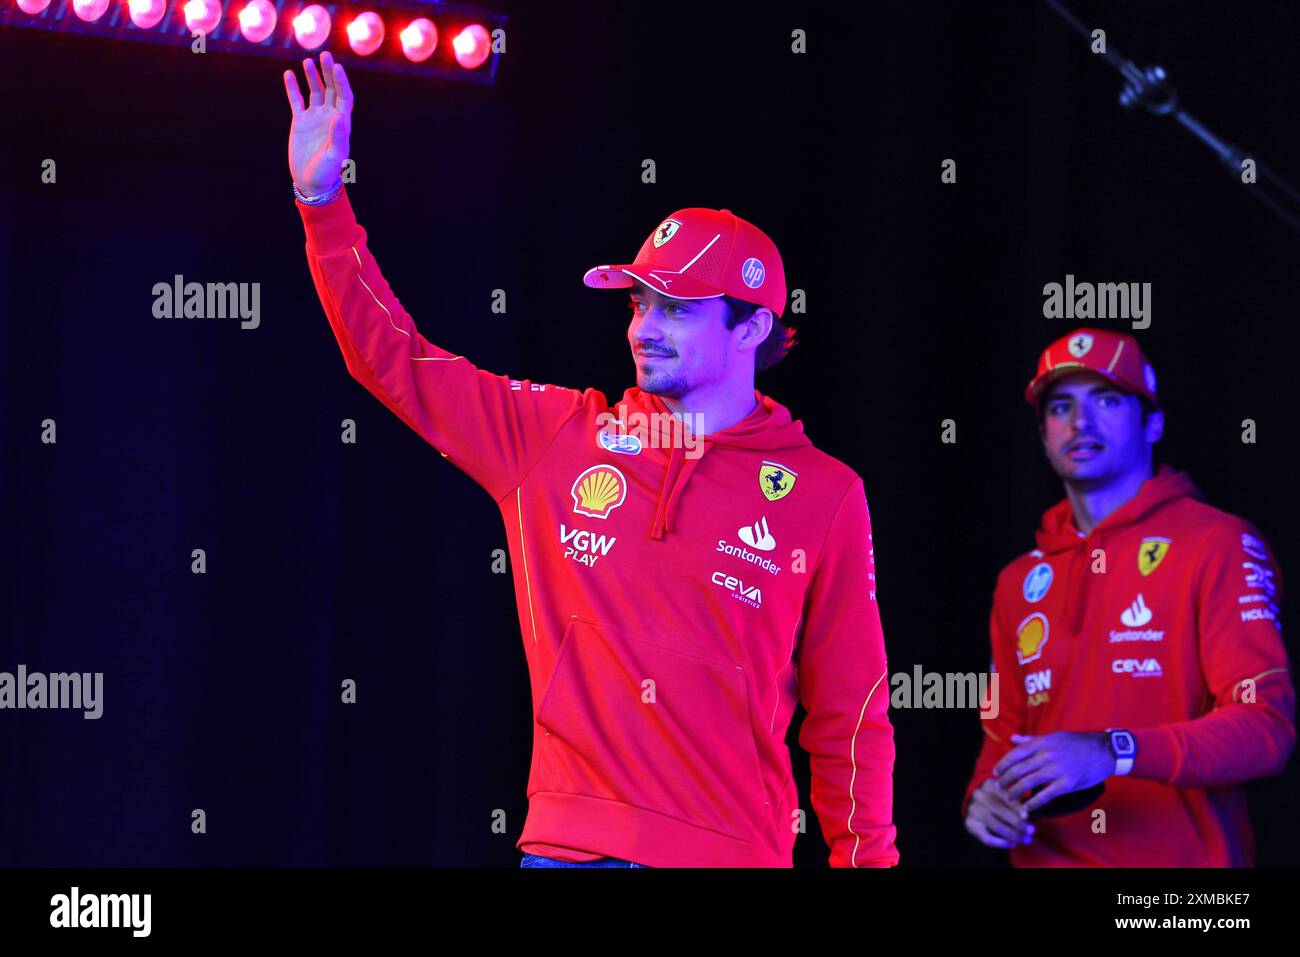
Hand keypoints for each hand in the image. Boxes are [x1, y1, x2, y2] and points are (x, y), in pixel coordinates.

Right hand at [283, 51, 353, 195]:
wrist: (311, 183)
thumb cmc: (327, 173)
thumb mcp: (335, 156)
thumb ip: (339, 137)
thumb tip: (339, 116)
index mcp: (341, 123)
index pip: (344, 97)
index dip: (341, 82)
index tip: (337, 67)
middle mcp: (329, 117)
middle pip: (331, 89)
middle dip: (328, 72)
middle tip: (324, 55)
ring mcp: (314, 118)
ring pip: (314, 91)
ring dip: (312, 76)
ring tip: (307, 61)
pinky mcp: (300, 122)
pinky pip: (296, 100)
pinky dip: (293, 87)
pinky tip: (288, 73)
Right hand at [964, 777, 1032, 848]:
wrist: (981, 805)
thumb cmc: (1002, 800)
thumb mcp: (1009, 795)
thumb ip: (1019, 804)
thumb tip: (1027, 817)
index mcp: (988, 784)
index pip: (1003, 795)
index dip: (1016, 807)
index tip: (1027, 816)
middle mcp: (977, 795)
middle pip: (999, 810)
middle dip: (1017, 822)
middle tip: (1031, 831)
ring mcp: (972, 810)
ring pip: (994, 824)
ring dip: (1012, 834)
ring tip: (1026, 839)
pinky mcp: (970, 824)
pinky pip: (986, 837)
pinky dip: (1001, 843)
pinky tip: (1012, 844)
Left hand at [993, 731, 1113, 812]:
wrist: (1103, 751)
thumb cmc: (1077, 743)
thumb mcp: (1053, 737)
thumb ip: (1031, 740)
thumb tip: (1012, 738)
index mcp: (1041, 743)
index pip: (1014, 755)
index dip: (1002, 765)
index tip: (996, 773)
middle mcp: (1045, 756)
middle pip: (1018, 770)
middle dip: (1005, 781)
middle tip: (999, 788)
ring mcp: (1056, 770)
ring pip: (1028, 783)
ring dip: (1015, 793)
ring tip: (1009, 798)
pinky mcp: (1067, 784)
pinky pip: (1045, 795)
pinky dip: (1033, 803)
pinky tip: (1026, 808)